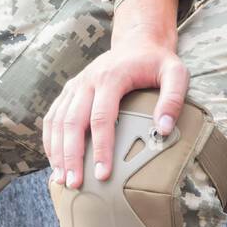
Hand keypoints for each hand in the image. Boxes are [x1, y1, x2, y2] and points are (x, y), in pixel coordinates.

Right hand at [43, 0, 183, 188]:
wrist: (137, 42)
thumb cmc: (157, 62)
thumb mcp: (176, 74)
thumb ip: (173, 99)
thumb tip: (164, 130)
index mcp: (111, 77)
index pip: (101, 118)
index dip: (101, 148)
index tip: (103, 175)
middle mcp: (88, 80)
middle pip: (72, 122)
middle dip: (71, 156)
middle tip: (75, 184)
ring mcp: (76, 85)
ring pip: (58, 120)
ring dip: (57, 151)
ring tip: (61, 179)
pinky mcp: (70, 90)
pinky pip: (53, 116)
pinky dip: (50, 139)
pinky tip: (55, 161)